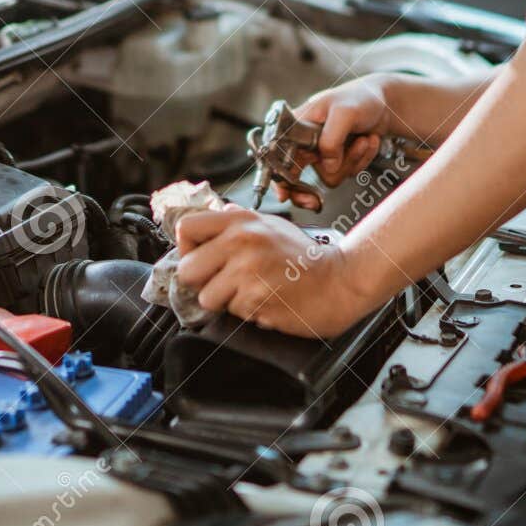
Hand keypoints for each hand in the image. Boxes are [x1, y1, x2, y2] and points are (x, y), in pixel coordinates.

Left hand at [175, 208, 379, 336]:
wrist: (339, 283)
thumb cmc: (307, 259)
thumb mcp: (272, 226)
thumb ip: (240, 221)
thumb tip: (218, 213)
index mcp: (241, 221)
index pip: (186, 228)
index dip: (186, 248)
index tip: (199, 258)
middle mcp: (241, 241)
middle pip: (187, 269)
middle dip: (201, 283)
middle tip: (224, 283)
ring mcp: (247, 270)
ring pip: (206, 297)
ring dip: (225, 302)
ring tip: (252, 292)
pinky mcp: (254, 298)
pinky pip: (232, 312)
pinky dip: (246, 312)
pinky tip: (266, 301)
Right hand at [277, 76, 391, 207]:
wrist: (385, 102)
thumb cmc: (361, 98)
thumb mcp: (344, 112)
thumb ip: (331, 139)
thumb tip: (327, 165)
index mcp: (297, 125)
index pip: (277, 154)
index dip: (277, 176)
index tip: (283, 195)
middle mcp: (306, 141)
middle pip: (297, 176)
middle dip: (308, 191)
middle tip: (315, 203)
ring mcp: (323, 153)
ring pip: (329, 176)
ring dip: (351, 160)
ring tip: (363, 139)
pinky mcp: (339, 160)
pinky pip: (347, 173)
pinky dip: (362, 160)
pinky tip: (369, 141)